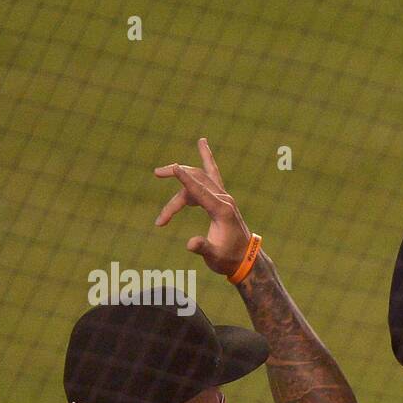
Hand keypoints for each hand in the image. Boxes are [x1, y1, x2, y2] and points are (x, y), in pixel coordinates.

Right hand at [154, 138, 251, 276]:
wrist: (245, 259)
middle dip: (177, 175)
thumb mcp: (214, 257)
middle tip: (156, 173)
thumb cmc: (228, 259)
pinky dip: (205, 161)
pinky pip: (210, 175)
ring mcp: (224, 197)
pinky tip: (203, 143)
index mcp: (222, 210)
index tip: (174, 168)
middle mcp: (224, 199)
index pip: (200, 191)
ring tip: (158, 173)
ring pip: (199, 178)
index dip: (186, 180)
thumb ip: (203, 248)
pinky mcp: (222, 199)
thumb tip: (190, 244)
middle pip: (197, 180)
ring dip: (180, 178)